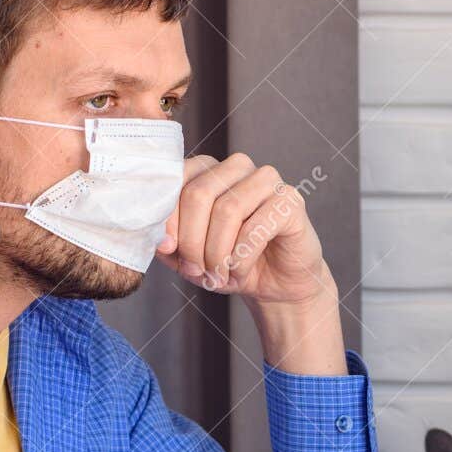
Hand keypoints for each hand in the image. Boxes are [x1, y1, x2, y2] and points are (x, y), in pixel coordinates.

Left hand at [159, 153, 345, 375]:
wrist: (276, 285)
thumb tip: (161, 241)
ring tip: (219, 276)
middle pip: (198, 193)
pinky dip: (241, 259)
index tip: (168, 251)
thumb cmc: (230, 265)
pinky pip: (256, 227)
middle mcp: (237, 167)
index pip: (175, 181)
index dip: (167, 219)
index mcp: (207, 170)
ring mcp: (267, 180)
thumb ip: (168, 243)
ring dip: (217, 253)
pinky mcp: (290, 200)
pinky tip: (239, 272)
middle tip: (197, 271)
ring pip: (227, 209)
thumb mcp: (188, 257)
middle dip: (192, 241)